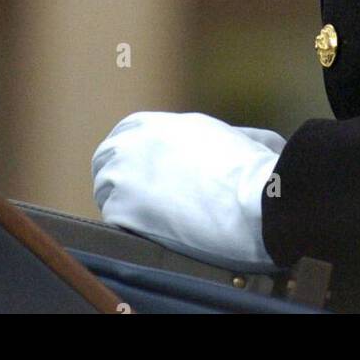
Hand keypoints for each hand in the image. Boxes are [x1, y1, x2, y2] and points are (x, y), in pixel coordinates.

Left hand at [91, 112, 284, 271]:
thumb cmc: (255, 169)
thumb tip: (245, 141)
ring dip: (121, 205)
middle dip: (116, 181)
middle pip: (104, 162)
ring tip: (147, 224)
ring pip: (105, 191)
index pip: (122, 137)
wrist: (254, 198)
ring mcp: (123, 174)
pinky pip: (112, 220)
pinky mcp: (122, 208)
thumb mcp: (238, 134)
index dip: (128, 159)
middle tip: (135, 203)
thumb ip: (225, 134)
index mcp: (157, 124)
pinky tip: (151, 236)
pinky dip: (128, 229)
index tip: (136, 176)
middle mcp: (133, 142)